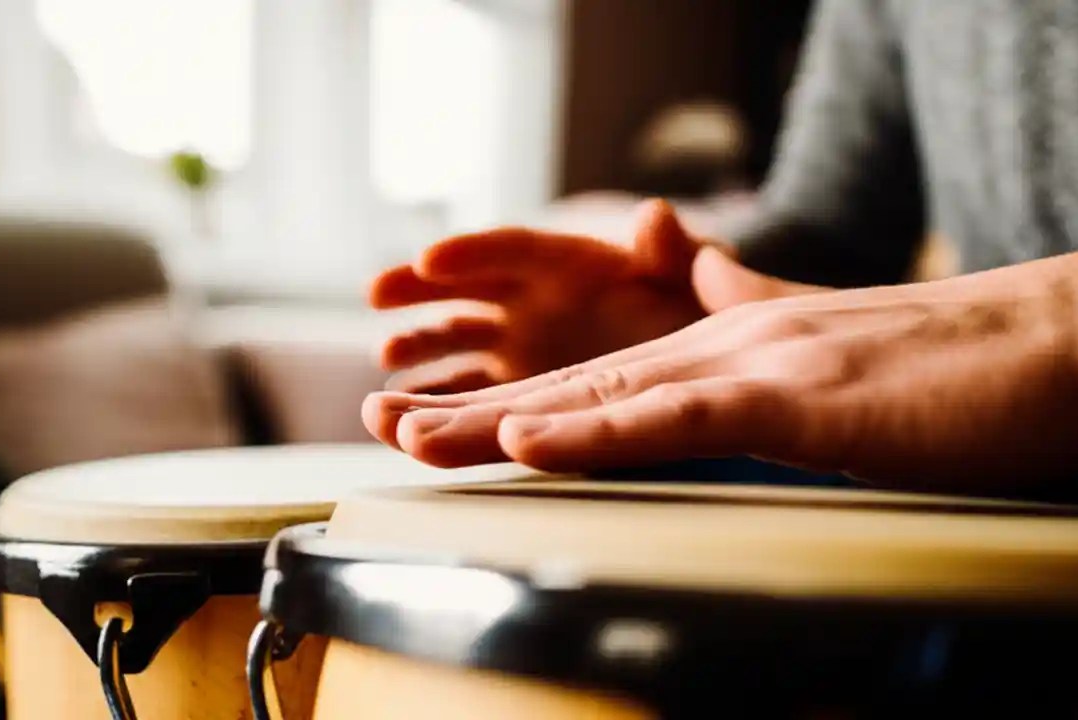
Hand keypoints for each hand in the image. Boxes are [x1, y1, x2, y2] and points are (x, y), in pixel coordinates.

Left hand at [363, 236, 1077, 493]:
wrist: (1056, 340)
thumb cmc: (957, 363)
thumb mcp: (837, 347)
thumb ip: (762, 322)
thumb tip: (714, 290)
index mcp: (734, 346)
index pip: (606, 384)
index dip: (520, 407)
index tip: (450, 425)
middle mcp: (726, 345)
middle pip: (578, 388)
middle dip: (477, 414)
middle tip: (388, 428)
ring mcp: (755, 364)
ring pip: (604, 398)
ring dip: (503, 424)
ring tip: (415, 437)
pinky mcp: (796, 394)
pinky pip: (675, 416)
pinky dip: (598, 433)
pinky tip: (530, 440)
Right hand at [369, 199, 816, 394]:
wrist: (698, 359)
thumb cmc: (690, 307)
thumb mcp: (688, 280)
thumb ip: (672, 253)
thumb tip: (656, 216)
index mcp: (565, 263)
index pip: (512, 250)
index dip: (471, 253)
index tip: (431, 259)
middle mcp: (530, 300)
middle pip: (465, 290)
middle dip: (420, 293)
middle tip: (379, 295)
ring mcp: (517, 345)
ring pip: (455, 344)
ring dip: (418, 351)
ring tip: (387, 365)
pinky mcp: (516, 388)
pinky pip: (468, 394)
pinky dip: (438, 404)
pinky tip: (409, 421)